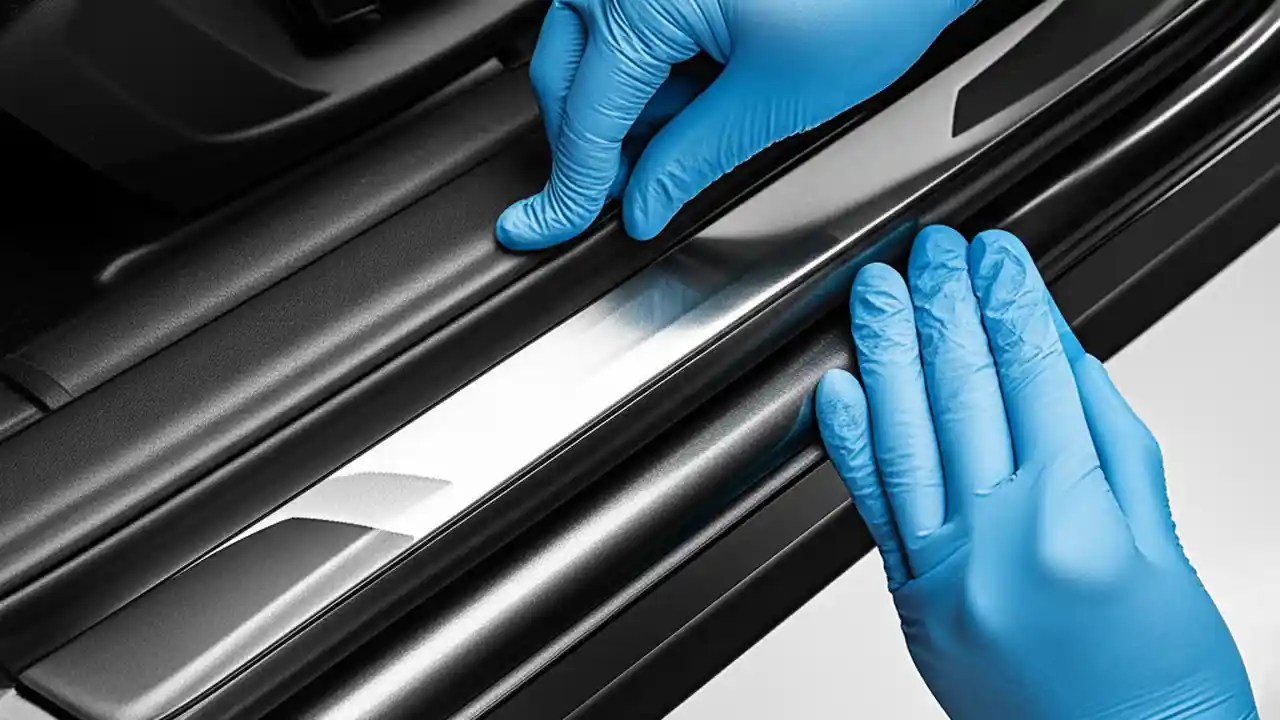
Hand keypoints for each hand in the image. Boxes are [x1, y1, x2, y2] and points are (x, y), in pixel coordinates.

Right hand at [495, 0, 974, 249]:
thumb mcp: (772, 101)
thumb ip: (690, 158)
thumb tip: (643, 202)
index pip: (587, 116)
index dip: (571, 188)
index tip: (540, 226)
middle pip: (569, 77)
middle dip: (596, 145)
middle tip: (631, 195)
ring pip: (595, 51)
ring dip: (627, 109)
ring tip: (697, 131)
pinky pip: (629, 22)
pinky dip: (653, 71)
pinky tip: (699, 95)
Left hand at [815, 226, 1256, 718]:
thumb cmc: (1166, 678)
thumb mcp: (1162, 543)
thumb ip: (1110, 444)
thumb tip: (1063, 360)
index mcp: (1077, 522)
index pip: (1035, 379)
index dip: (1012, 305)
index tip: (997, 257)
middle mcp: (1001, 544)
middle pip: (965, 394)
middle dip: (946, 309)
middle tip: (933, 252)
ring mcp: (946, 575)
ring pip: (907, 437)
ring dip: (888, 353)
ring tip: (878, 291)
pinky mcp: (913, 606)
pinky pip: (874, 511)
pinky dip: (853, 444)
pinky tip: (841, 389)